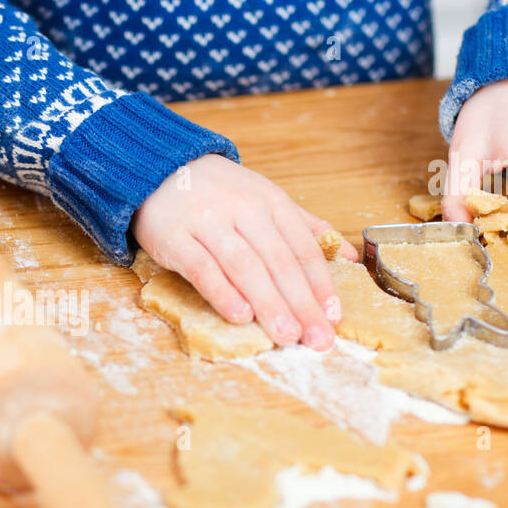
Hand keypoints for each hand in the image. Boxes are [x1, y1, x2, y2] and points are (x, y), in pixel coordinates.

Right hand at [132, 154, 357, 349]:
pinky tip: (240, 316)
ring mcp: (208, 222)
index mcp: (270, 202)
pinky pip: (202, 268)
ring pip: (245, 267)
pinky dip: (222, 293)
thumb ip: (305, 227)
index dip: (321, 284)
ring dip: (269, 304)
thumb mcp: (264, 198)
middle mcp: (243, 210)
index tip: (334, 316)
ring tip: (287, 335)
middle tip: (317, 339)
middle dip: (302, 304)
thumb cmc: (217, 192)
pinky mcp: (175, 238)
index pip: (303, 248)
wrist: (159, 168)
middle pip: (279, 262)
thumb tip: (349, 256)